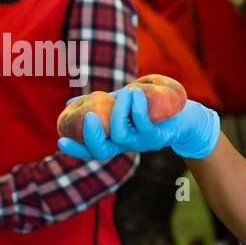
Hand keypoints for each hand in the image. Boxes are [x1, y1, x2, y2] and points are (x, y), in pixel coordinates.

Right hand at [57, 86, 220, 161]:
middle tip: (89, 116)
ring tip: (125, 92)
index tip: (61, 140)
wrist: (184, 114)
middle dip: (92, 137)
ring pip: (122, 136)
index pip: (90, 150)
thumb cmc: (150, 107)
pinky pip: (144, 127)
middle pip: (102, 152)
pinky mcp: (158, 136)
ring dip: (120, 113)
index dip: (76, 149)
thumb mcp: (121, 103)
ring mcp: (141, 142)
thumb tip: (68, 106)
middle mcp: (125, 144)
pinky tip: (136, 94)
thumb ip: (99, 105)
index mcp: (113, 139)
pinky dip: (138, 110)